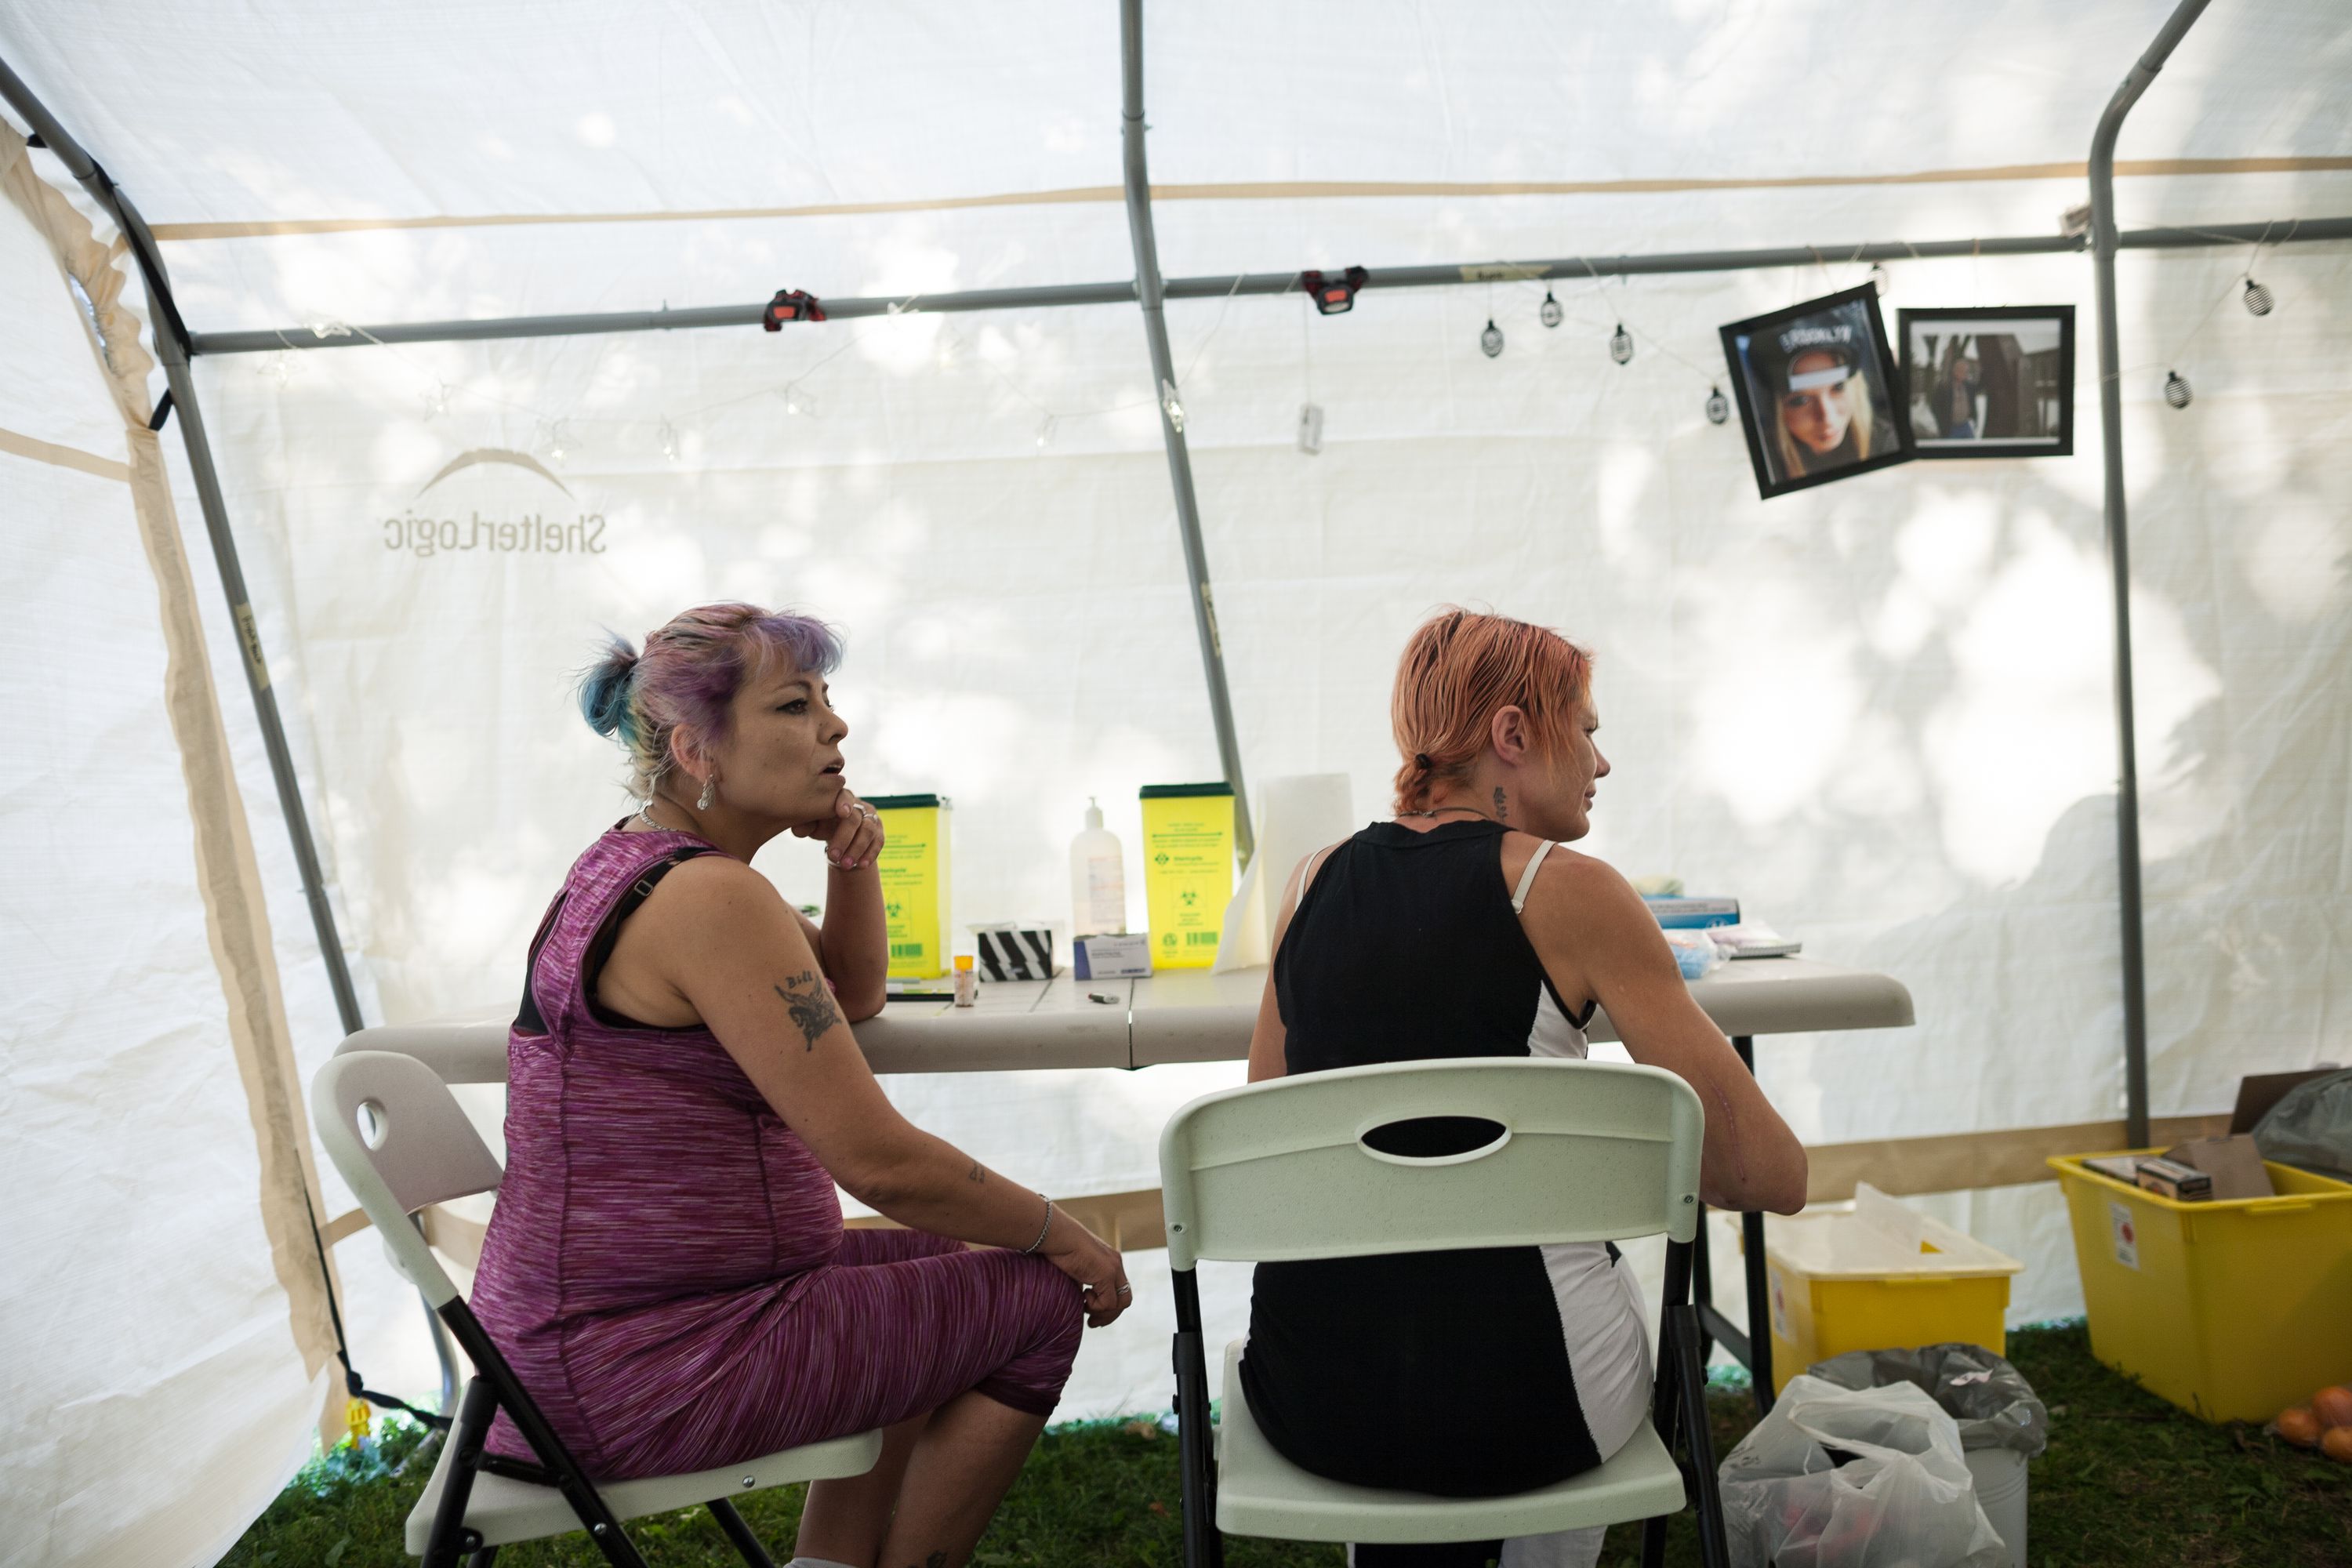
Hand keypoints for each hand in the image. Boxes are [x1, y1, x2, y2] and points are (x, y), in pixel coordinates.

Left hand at [791, 789, 883, 870]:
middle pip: (856, 818)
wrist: (838, 831)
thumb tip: (798, 830)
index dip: (844, 803)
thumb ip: (804, 825)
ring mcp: (871, 817)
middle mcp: (858, 805)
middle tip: (833, 856)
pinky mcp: (878, 831)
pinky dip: (871, 854)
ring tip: (846, 865)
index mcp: (840, 797)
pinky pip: (878, 841)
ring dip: (857, 849)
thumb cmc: (821, 823)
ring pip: (869, 830)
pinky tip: (862, 865)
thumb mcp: (811, 824)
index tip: (842, 813)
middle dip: (845, 838)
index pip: (844, 796)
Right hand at [1042, 1210, 1131, 1327]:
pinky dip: (1095, 1306)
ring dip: (1103, 1313)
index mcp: (1110, 1261)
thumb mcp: (1075, 1269)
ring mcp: (1113, 1269)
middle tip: (1092, 1322)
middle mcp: (1116, 1264)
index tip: (1092, 1314)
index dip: (1109, 1306)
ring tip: (1085, 1309)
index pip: (1120, 1290)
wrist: (1056, 1234)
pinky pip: (1108, 1303)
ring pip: (1121, 1303)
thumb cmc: (1058, 1248)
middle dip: (1109, 1315)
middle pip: (1125, 1299)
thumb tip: (1081, 1303)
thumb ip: (1084, 1282)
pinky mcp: (1107, 1274)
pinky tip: (1082, 1294)